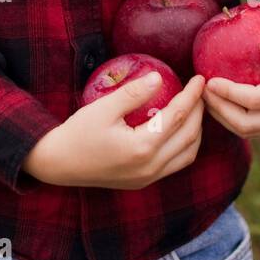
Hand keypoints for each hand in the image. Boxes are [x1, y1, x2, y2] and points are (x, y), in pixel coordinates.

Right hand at [23, 72, 206, 189]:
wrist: (58, 164)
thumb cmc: (78, 133)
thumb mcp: (103, 108)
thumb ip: (133, 93)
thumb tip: (159, 78)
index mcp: (142, 147)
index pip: (178, 116)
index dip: (191, 95)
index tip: (199, 78)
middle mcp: (151, 167)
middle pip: (189, 137)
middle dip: (199, 112)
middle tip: (201, 91)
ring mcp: (149, 178)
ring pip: (187, 154)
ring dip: (196, 131)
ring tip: (194, 109)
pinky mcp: (143, 182)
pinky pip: (175, 164)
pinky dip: (185, 145)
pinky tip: (179, 130)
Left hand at [202, 13, 259, 138]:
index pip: (254, 101)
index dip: (228, 93)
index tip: (209, 80)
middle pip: (247, 124)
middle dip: (220, 110)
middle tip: (200, 91)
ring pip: (250, 131)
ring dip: (224, 117)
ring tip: (205, 98)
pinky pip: (256, 127)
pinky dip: (235, 118)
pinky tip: (221, 101)